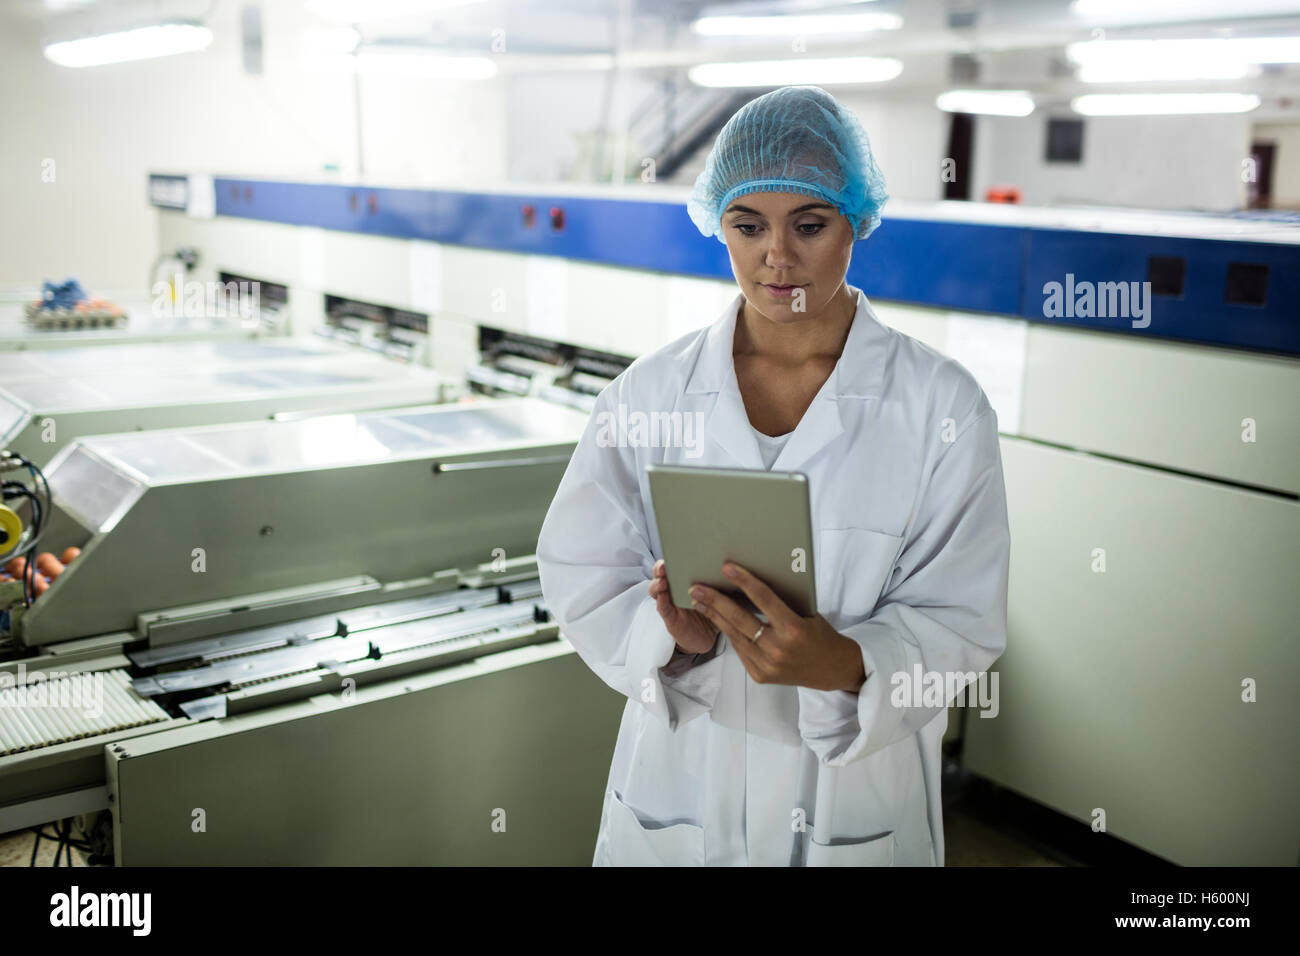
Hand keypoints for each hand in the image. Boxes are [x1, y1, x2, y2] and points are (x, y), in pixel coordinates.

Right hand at [648, 559, 718, 654]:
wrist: (710, 635)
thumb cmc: (714, 609)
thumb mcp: (720, 591)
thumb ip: (722, 578)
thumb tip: (737, 561)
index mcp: (685, 577)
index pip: (673, 562)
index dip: (671, 555)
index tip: (677, 551)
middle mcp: (674, 588)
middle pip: (661, 573)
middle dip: (660, 567)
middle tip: (665, 565)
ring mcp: (670, 602)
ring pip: (657, 590)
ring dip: (658, 584)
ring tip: (664, 581)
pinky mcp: (671, 619)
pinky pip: (663, 609)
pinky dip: (662, 602)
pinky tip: (664, 597)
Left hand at [689, 562, 866, 692]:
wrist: (831, 669)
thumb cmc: (820, 635)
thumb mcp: (807, 613)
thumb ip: (782, 601)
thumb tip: (753, 581)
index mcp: (793, 629)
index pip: (764, 599)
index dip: (744, 581)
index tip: (726, 567)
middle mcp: (778, 649)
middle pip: (739, 619)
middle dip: (715, 601)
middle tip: (697, 587)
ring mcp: (767, 665)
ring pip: (734, 635)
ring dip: (715, 617)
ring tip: (699, 602)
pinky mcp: (760, 676)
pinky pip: (740, 650)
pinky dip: (730, 633)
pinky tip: (718, 620)